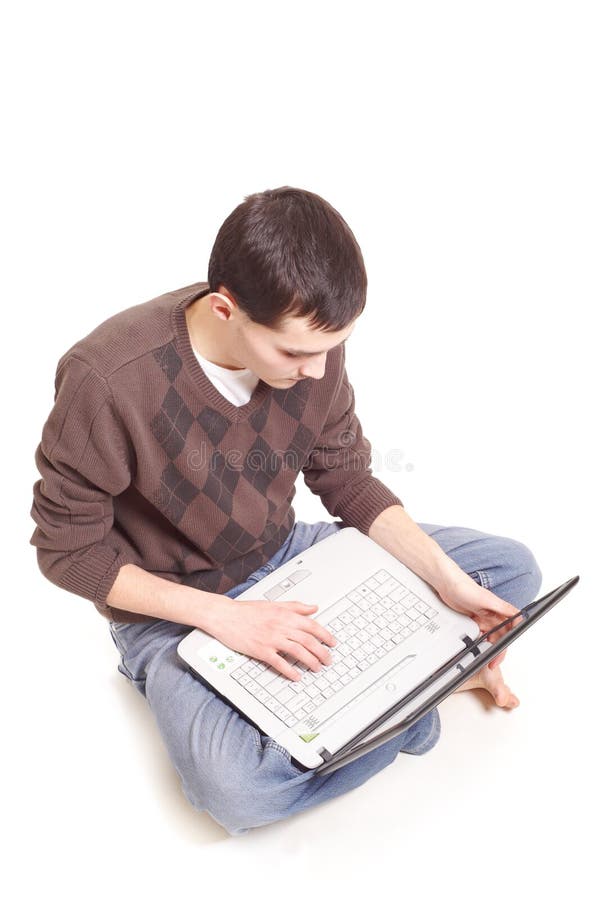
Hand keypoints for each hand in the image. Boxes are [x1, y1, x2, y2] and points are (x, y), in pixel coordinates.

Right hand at [210, 598, 336, 680]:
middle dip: (321, 652)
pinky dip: (290, 671)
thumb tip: (313, 608)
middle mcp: (280, 626)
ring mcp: (271, 639)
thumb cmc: (247, 610)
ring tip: (317, 668)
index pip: (311, 625)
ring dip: (310, 661)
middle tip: (328, 660)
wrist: (226, 616)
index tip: (332, 643)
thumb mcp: (274, 604)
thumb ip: (295, 606)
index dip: (325, 635)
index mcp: (285, 614)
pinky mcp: (261, 650)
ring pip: (297, 651)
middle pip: (308, 640)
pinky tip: (296, 676)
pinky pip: (279, 663)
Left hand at [437, 573, 524, 669]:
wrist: (447, 584)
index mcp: (499, 611)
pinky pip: (477, 634)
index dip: (506, 645)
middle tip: (491, 663)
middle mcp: (492, 615)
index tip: (500, 656)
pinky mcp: (472, 619)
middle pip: (499, 638)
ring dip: (486, 648)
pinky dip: (476, 642)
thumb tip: (520, 616)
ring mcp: (482, 618)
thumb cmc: (466, 588)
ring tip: (482, 658)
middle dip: (496, 651)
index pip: (509, 631)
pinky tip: (472, 648)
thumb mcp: (487, 599)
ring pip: (488, 638)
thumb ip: (504, 608)